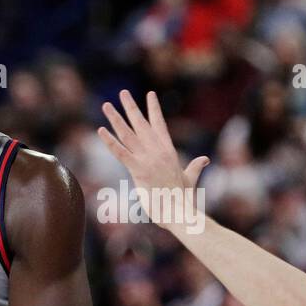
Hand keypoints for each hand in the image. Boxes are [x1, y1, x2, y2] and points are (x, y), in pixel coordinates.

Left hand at [98, 90, 208, 235]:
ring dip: (116, 118)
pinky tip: (101, 130)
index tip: (150, 94)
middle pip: (141, 124)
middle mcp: (158, 151)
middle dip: (131, 107)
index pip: (160, 124)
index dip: (154, 109)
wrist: (180, 212)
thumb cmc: (185, 199)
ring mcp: (148, 159)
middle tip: (123, 93)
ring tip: (107, 105)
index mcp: (168, 151)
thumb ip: (195, 166)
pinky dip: (110, 142)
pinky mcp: (139, 170)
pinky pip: (121, 153)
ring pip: (128, 134)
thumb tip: (204, 159)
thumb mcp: (191, 179)